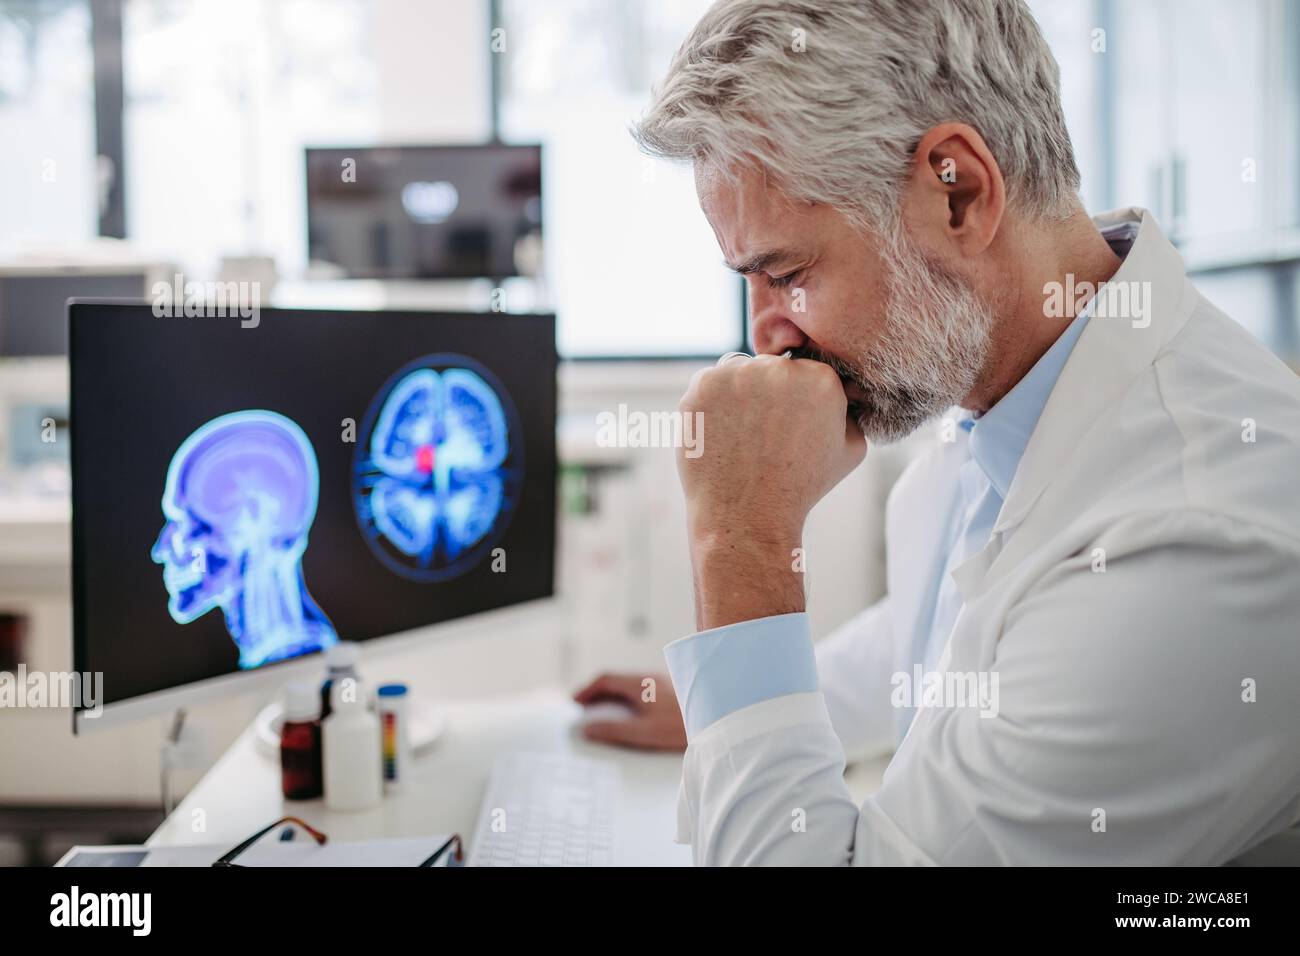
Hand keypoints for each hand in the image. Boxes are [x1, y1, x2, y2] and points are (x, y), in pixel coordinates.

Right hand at [572, 672, 685, 751]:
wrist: (718, 715)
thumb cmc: (682, 725)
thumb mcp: (644, 732)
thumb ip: (614, 731)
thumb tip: (589, 730)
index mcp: (638, 683)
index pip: (605, 679)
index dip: (587, 690)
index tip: (575, 702)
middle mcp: (649, 677)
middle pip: (616, 680)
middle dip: (598, 693)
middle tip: (585, 708)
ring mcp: (662, 680)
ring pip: (630, 683)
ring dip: (614, 694)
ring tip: (605, 711)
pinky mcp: (673, 688)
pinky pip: (643, 687)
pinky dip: (628, 696)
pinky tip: (633, 711)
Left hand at [678, 354, 864, 543]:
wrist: (749, 516)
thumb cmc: (800, 488)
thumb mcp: (849, 449)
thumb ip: (848, 410)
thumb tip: (843, 391)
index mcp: (822, 378)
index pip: (805, 371)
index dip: (795, 401)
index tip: (790, 428)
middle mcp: (780, 369)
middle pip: (771, 368)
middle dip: (767, 394)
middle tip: (763, 436)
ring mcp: (738, 374)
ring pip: (738, 373)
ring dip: (739, 395)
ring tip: (742, 438)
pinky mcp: (703, 385)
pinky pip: (708, 384)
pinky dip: (711, 405)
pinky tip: (721, 434)